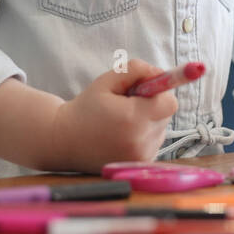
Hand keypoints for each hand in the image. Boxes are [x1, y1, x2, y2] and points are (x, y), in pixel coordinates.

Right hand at [50, 59, 178, 173]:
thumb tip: (161, 73)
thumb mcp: (106, 81)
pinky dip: (145, 133)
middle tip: (128, 102)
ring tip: (122, 119)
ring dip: (149, 119)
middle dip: (152, 103)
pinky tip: (124, 133)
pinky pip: (155, 140)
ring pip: (161, 127)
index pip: (169, 103)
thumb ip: (135, 69)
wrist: (63, 142)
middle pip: (166, 114)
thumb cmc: (85, 108)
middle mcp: (140, 141)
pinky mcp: (141, 164)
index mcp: (132, 119)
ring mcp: (141, 156)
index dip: (161, 91)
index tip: (148, 87)